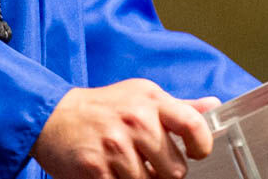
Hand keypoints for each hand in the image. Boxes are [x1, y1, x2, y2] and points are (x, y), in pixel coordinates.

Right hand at [32, 79, 217, 178]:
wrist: (53, 116)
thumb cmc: (104, 107)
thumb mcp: (141, 96)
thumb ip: (179, 107)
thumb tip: (214, 106)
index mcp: (151, 100)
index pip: (193, 124)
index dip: (201, 145)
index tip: (195, 152)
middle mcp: (135, 121)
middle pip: (176, 170)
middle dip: (165, 172)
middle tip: (148, 162)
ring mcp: (115, 146)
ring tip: (125, 164)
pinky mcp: (96, 170)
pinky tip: (111, 171)